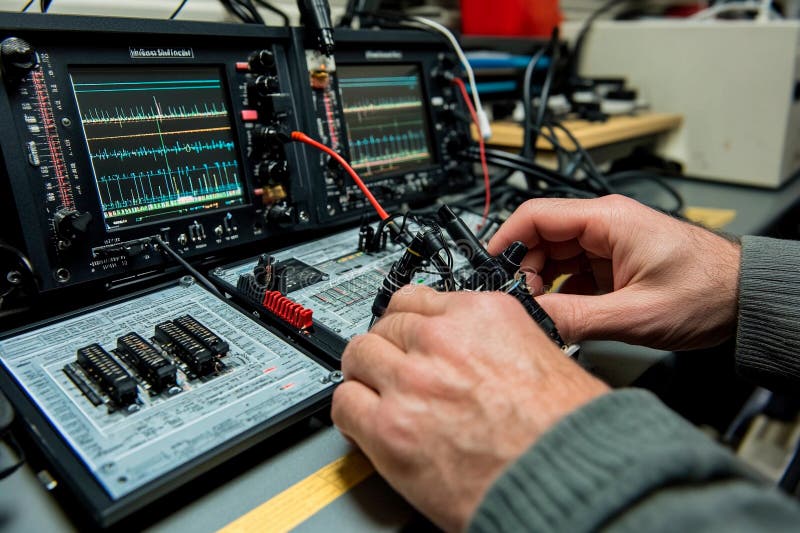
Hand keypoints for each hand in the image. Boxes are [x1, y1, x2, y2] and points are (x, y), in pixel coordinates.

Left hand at [331, 286, 608, 531]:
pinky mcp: (390, 429)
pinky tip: (365, 424)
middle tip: (392, 369)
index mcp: (482, 315)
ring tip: (376, 395)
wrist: (569, 479)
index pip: (417, 298)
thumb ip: (496, 340)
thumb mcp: (544, 354)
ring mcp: (411, 381)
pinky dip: (350, 413)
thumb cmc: (568, 430)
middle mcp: (442, 340)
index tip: (404, 332)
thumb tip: (476, 346)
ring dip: (365, 375)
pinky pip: (344, 404)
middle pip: (385, 326)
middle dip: (387, 348)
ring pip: (358, 357)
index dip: (407, 320)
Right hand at [488, 195, 740, 350]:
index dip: (505, 240)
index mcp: (608, 220)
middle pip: (540, 237)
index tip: (489, 268)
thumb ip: (577, 317)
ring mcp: (608, 243)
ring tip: (543, 311)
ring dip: (542, 283)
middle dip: (523, 269)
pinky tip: (563, 312)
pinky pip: (572, 271)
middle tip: (520, 302)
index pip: (536, 215)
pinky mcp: (613, 262)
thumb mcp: (636, 313)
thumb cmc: (709, 291)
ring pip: (553, 256)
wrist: (745, 298)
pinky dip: (561, 291)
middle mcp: (605, 225)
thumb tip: (531, 320)